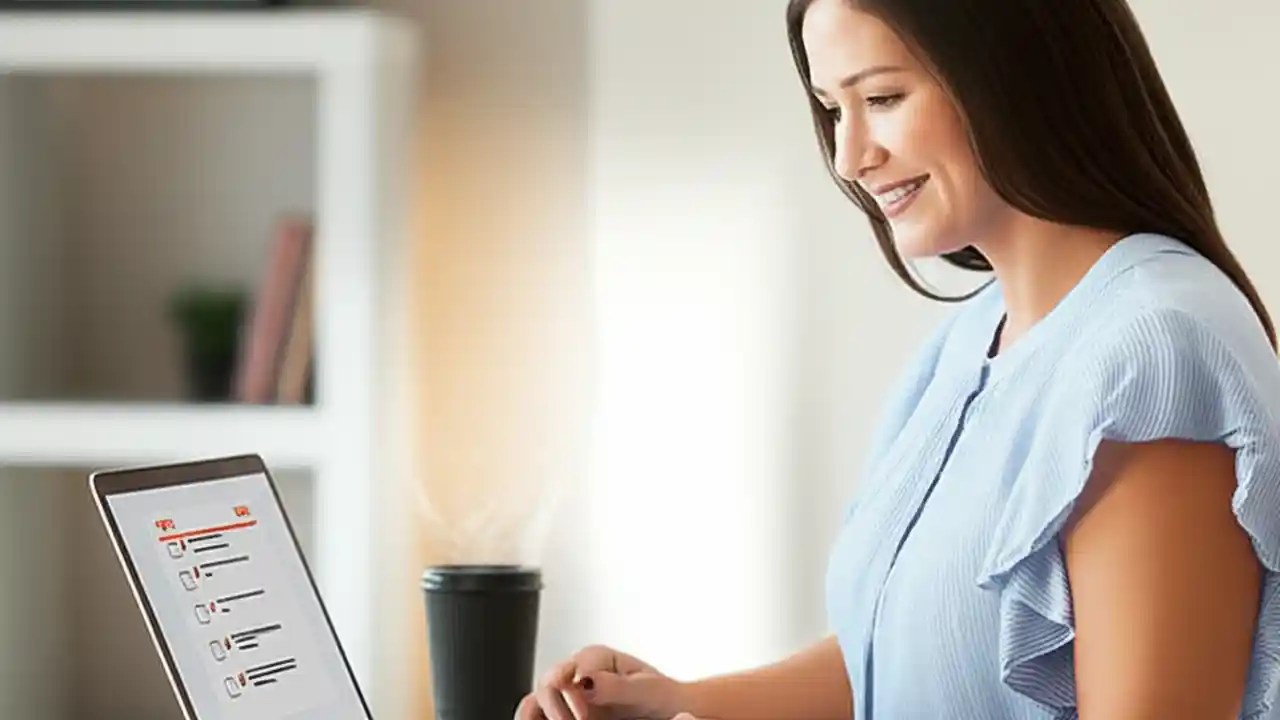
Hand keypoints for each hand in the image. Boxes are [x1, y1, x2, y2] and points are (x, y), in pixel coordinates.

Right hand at [513, 644, 685, 719]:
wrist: (667, 711)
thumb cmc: (660, 697)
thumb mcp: (646, 690)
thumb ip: (617, 685)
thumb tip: (586, 679)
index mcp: (597, 658)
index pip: (573, 667)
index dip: (574, 694)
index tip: (584, 717)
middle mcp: (577, 672)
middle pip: (548, 683)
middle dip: (557, 708)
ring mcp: (568, 696)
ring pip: (535, 701)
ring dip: (542, 716)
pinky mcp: (563, 714)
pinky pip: (537, 716)